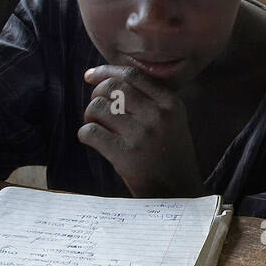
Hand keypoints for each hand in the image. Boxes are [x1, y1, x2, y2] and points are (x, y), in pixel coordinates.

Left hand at [79, 65, 205, 196]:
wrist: (179, 194)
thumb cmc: (169, 155)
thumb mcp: (173, 122)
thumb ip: (150, 100)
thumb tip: (108, 78)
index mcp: (171, 103)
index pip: (132, 74)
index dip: (106, 72)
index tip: (91, 76)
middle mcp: (158, 115)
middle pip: (113, 87)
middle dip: (96, 94)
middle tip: (96, 108)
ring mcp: (142, 135)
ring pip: (99, 107)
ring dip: (89, 115)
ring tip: (96, 126)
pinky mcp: (126, 155)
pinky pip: (91, 131)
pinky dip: (85, 133)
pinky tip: (91, 140)